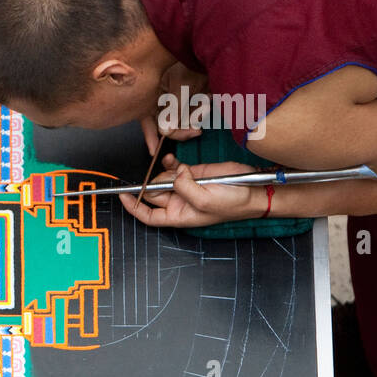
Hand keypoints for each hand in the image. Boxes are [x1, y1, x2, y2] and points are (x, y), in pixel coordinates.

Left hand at [118, 155, 260, 227]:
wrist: (253, 190)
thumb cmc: (233, 204)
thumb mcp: (204, 201)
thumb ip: (184, 188)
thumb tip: (174, 174)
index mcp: (178, 216)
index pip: (148, 215)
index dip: (134, 207)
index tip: (123, 196)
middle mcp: (178, 203)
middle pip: (153, 193)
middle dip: (154, 183)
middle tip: (168, 178)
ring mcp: (184, 187)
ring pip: (162, 178)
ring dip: (165, 172)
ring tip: (184, 172)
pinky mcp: (192, 173)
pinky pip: (173, 167)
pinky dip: (169, 163)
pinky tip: (172, 160)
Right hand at [143, 63, 208, 152]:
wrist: (209, 55)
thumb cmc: (190, 64)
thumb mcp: (180, 88)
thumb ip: (173, 111)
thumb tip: (165, 131)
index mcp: (153, 95)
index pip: (147, 120)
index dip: (150, 136)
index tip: (154, 150)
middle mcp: (163, 100)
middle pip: (166, 124)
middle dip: (181, 129)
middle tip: (194, 131)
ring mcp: (177, 101)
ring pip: (182, 121)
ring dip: (194, 116)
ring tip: (204, 103)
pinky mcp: (191, 101)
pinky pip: (194, 114)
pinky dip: (201, 110)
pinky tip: (206, 97)